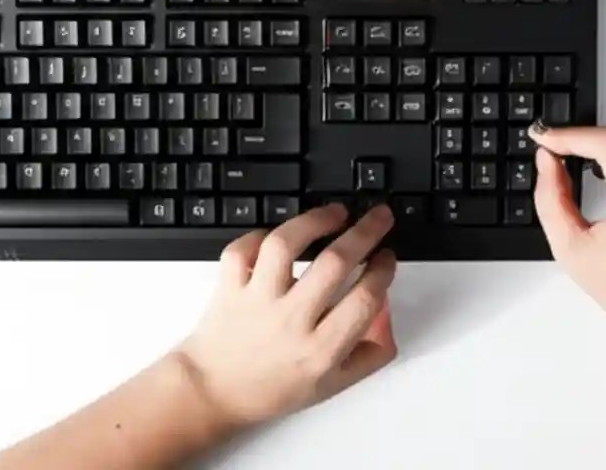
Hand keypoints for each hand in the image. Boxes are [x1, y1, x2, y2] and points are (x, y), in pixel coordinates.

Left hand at [173, 203, 397, 429]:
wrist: (216, 392)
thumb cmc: (275, 387)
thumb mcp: (334, 384)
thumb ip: (370, 351)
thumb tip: (386, 309)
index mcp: (321, 350)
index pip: (364, 299)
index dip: (383, 271)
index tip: (388, 256)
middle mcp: (290, 321)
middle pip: (334, 263)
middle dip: (365, 233)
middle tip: (379, 216)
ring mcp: (257, 300)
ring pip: (284, 244)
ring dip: (314, 221)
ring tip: (335, 212)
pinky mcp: (229, 287)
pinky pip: (243, 248)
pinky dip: (260, 234)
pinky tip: (281, 235)